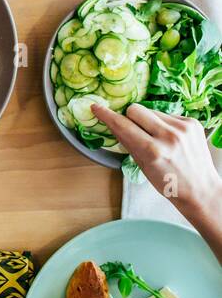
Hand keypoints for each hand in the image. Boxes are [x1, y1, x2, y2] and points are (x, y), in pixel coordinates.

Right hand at [93, 104, 220, 213]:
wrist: (201, 190)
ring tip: (156, 137)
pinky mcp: (193, 123)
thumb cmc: (168, 183)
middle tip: (134, 130)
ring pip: (151, 111)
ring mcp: (183, 128)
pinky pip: (167, 115)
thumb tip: (112, 124)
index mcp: (153, 151)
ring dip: (148, 121)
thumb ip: (127, 142)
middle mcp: (169, 136)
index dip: (106, 115)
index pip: (123, 125)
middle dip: (129, 117)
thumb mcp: (142, 166)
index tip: (96, 107)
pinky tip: (169, 138)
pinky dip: (163, 123)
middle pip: (136, 110)